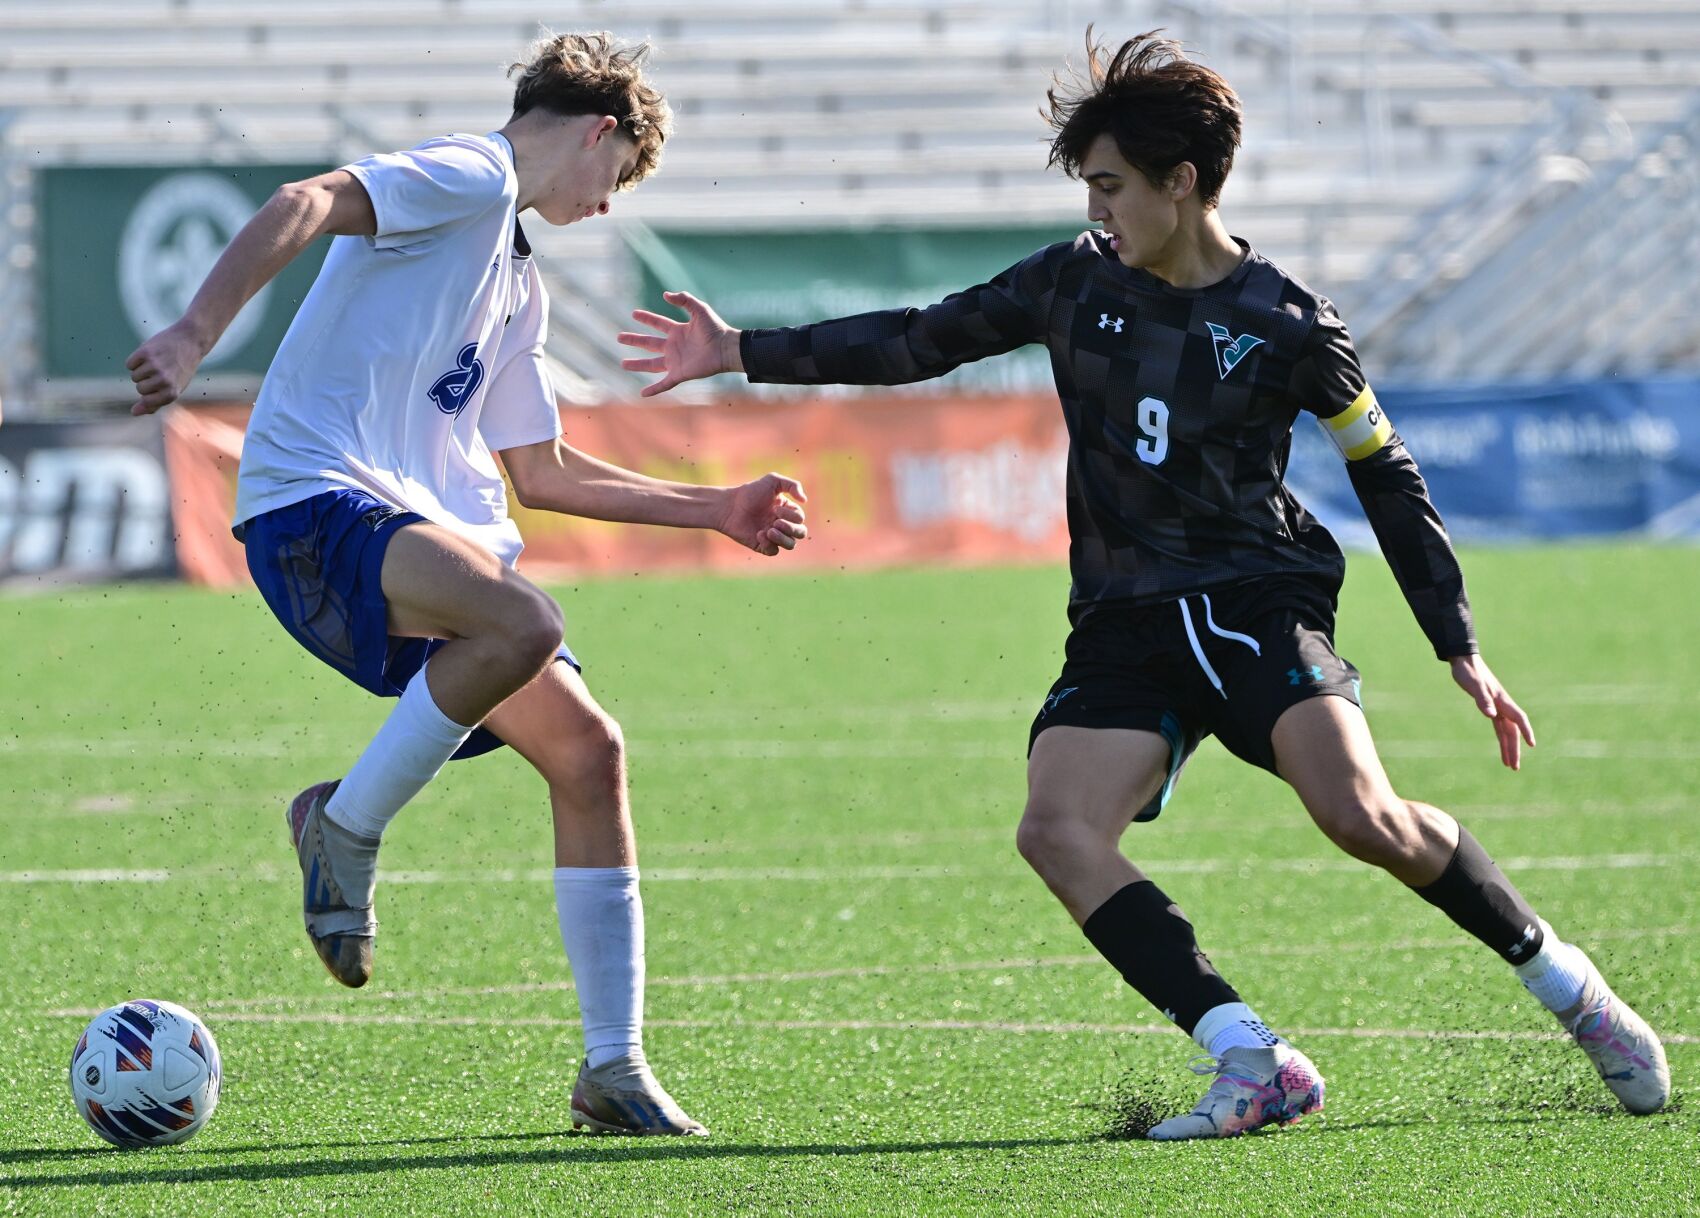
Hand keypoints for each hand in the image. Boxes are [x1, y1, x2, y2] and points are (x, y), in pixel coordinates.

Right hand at [126, 320, 210, 414]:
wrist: (190, 340)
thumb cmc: (181, 368)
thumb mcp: (174, 388)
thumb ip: (155, 403)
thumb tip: (133, 412)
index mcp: (171, 393)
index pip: (146, 400)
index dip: (151, 392)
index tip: (163, 384)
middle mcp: (163, 381)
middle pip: (139, 387)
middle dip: (147, 380)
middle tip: (164, 369)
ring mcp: (154, 366)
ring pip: (134, 375)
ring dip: (142, 369)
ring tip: (159, 361)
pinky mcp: (145, 353)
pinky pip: (130, 364)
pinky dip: (137, 360)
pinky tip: (152, 354)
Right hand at [618, 290, 741, 397]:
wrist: (725, 348)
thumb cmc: (715, 328)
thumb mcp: (699, 309)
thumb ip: (684, 299)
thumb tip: (665, 294)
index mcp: (678, 331)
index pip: (658, 324)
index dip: (646, 318)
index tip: (633, 313)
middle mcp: (674, 346)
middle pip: (649, 343)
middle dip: (634, 340)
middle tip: (619, 337)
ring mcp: (676, 361)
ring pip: (651, 364)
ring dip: (637, 364)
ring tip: (623, 364)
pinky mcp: (679, 374)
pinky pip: (664, 383)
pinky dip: (654, 389)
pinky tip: (642, 394)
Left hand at [718, 473, 806, 555]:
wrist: (729, 506)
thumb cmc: (750, 492)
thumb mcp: (773, 481)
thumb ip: (792, 485)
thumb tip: (805, 500)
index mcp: (787, 511)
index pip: (800, 519)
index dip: (791, 516)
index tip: (774, 508)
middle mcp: (782, 524)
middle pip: (801, 533)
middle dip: (791, 528)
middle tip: (776, 522)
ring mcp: (773, 536)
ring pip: (791, 545)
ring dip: (783, 538)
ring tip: (769, 530)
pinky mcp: (762, 545)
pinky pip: (773, 551)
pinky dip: (769, 544)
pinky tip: (759, 534)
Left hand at [1449, 654, 1534, 769]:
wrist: (1463, 660)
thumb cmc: (1468, 671)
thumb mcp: (1474, 686)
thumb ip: (1482, 700)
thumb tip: (1491, 715)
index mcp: (1502, 701)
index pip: (1518, 719)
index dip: (1526, 731)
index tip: (1532, 744)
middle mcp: (1502, 705)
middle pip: (1512, 731)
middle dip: (1514, 749)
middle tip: (1514, 767)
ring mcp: (1497, 707)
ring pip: (1506, 731)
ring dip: (1508, 746)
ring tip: (1509, 764)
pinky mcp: (1489, 706)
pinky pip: (1499, 726)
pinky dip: (1501, 737)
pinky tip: (1502, 745)